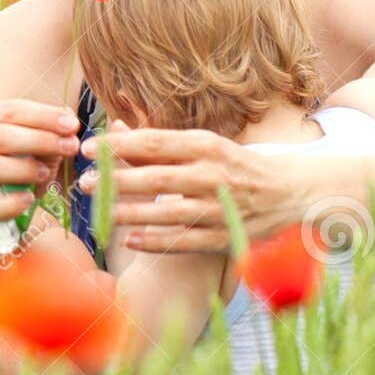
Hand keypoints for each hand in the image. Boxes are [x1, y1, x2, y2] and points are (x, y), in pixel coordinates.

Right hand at [0, 99, 80, 240]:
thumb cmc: (10, 177)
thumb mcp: (28, 152)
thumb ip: (45, 137)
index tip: (73, 125)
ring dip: (23, 168)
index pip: (9, 111)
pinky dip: (8, 203)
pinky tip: (28, 201)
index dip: (44, 116)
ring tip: (47, 174)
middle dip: (40, 139)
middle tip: (71, 147)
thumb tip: (69, 124)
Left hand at [78, 125, 307, 251]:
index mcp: (208, 146)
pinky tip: (128, 239)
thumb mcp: (203, 145)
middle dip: (117, 180)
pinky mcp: (224, 237)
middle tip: (84, 182)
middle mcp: (214, 175)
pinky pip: (184, 241)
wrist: (290, 192)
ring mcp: (220, 208)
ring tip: (98, 213)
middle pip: (157, 177)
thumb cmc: (234, 164)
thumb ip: (160, 143)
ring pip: (166, 213)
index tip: (87, 148)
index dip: (119, 145)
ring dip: (129, 213)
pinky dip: (155, 241)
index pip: (156, 142)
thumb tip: (113, 132)